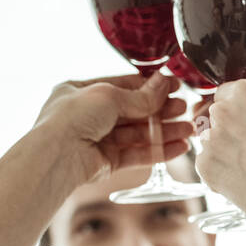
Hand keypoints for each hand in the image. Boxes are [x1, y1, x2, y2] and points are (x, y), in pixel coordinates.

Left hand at [29, 72, 192, 188]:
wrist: (56, 157)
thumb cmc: (70, 119)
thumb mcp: (108, 96)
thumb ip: (141, 95)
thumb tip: (164, 83)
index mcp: (81, 91)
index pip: (122, 85)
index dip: (149, 86)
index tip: (173, 86)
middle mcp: (87, 115)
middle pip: (132, 111)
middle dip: (160, 110)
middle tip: (184, 108)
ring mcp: (96, 139)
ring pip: (137, 134)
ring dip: (164, 132)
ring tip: (188, 130)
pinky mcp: (104, 162)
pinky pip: (135, 154)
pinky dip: (157, 150)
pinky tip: (177, 147)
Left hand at [196, 80, 245, 227]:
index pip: (226, 94)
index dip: (237, 111)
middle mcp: (224, 109)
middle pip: (215, 116)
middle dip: (228, 131)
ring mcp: (212, 138)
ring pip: (209, 141)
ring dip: (223, 152)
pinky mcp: (204, 165)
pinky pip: (206, 165)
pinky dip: (219, 174)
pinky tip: (244, 182)